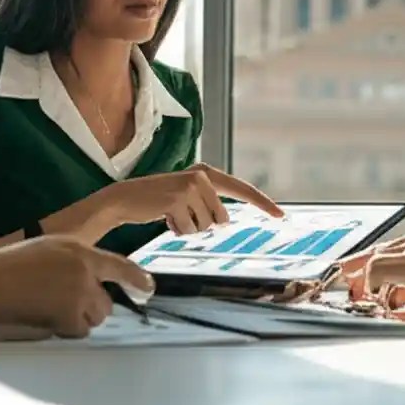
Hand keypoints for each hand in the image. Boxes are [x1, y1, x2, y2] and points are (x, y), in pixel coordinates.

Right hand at [0, 235, 154, 337]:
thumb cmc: (0, 268)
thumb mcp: (42, 250)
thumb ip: (70, 263)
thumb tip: (85, 281)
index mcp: (77, 250)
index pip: (118, 265)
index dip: (136, 278)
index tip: (148, 288)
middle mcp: (83, 269)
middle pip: (106, 303)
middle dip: (89, 308)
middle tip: (61, 304)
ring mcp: (79, 292)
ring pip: (93, 318)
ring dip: (75, 320)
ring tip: (45, 308)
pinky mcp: (69, 314)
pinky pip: (77, 332)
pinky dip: (63, 330)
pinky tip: (40, 316)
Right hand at [86, 162, 283, 234]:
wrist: (124, 199)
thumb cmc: (157, 203)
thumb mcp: (186, 197)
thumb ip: (207, 203)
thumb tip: (224, 221)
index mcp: (206, 173)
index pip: (241, 190)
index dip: (262, 203)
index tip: (281, 216)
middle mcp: (201, 176)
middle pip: (221, 219)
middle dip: (202, 225)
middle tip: (179, 215)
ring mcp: (190, 186)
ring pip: (206, 226)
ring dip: (188, 228)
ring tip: (170, 215)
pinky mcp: (178, 199)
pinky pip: (188, 230)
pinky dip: (176, 230)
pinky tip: (162, 217)